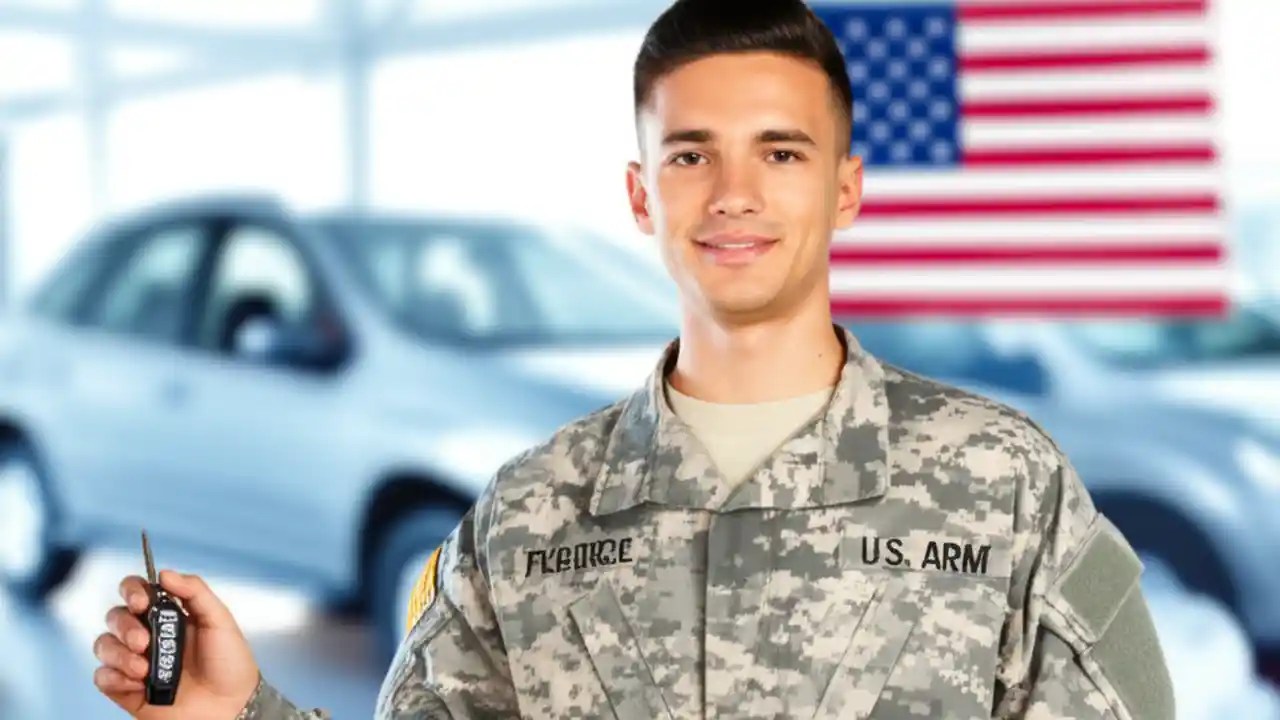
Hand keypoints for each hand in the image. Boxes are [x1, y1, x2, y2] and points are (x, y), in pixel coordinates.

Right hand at [93, 570, 261, 719]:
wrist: (231, 708)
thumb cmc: (230, 664)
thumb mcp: (220, 621)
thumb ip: (195, 591)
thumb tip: (164, 573)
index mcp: (169, 615)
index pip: (137, 591)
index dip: (131, 590)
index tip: (140, 601)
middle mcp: (148, 635)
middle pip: (115, 616)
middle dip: (125, 626)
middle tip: (144, 642)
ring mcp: (135, 662)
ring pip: (103, 645)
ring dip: (118, 654)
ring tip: (144, 669)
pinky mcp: (127, 690)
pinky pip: (102, 677)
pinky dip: (114, 678)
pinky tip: (138, 683)